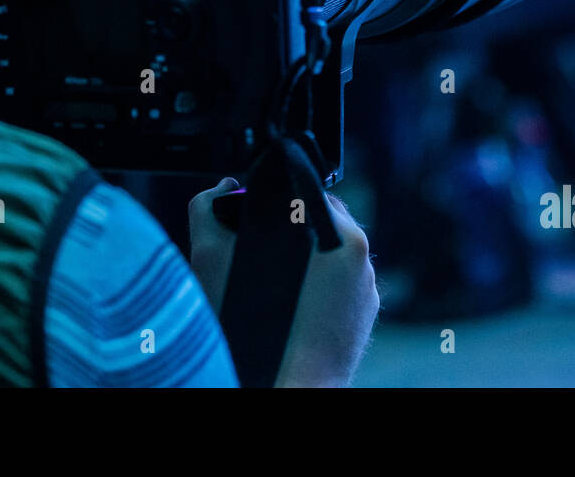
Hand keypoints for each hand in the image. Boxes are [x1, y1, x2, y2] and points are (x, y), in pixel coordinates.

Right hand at [188, 178, 379, 387]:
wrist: (285, 386)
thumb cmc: (249, 327)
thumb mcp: (210, 257)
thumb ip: (208, 209)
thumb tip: (224, 187)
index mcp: (341, 234)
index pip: (309, 194)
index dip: (278, 201)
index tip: (255, 218)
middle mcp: (362, 258)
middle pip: (322, 223)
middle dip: (293, 229)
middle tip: (258, 248)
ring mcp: (366, 290)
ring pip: (332, 256)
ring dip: (307, 261)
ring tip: (273, 281)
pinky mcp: (363, 316)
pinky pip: (339, 289)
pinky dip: (318, 291)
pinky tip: (290, 305)